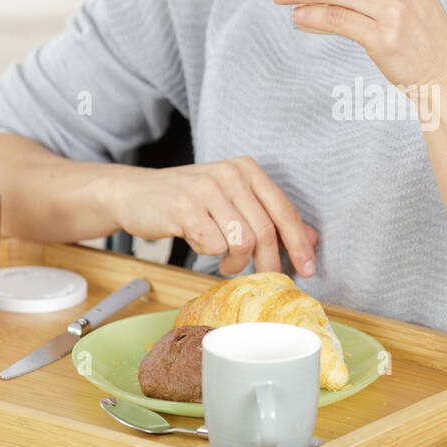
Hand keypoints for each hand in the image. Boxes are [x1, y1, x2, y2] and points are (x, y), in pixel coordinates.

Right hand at [100, 157, 318, 277]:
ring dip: (236, 262)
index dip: (299, 243)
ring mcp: (206, 189)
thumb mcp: (231, 200)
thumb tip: (311, 239)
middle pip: (265, 230)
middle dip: (268, 263)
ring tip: (226, 262)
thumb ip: (267, 216)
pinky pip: (214, 245)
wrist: (135, 193)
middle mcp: (229, 174)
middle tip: (263, 277)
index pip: (284, 210)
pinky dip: (211, 255)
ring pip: (242, 241)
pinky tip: (204, 248)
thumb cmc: (187, 200)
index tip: (309, 269)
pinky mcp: (184, 208)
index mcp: (246, 170)